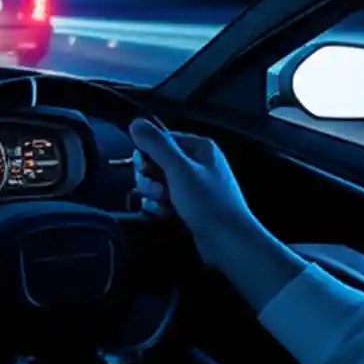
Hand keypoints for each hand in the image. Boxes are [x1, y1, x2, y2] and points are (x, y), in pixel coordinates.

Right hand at [130, 119, 306, 308]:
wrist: (228, 241)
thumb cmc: (206, 201)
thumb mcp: (179, 169)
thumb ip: (156, 145)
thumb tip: (135, 122)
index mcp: (200, 148)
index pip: (162, 140)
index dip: (148, 155)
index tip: (143, 169)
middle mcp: (198, 163)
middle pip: (158, 162)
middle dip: (151, 178)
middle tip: (157, 192)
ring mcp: (195, 186)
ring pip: (159, 183)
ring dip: (154, 195)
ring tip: (163, 207)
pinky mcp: (190, 206)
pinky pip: (165, 200)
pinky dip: (161, 207)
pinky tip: (164, 216)